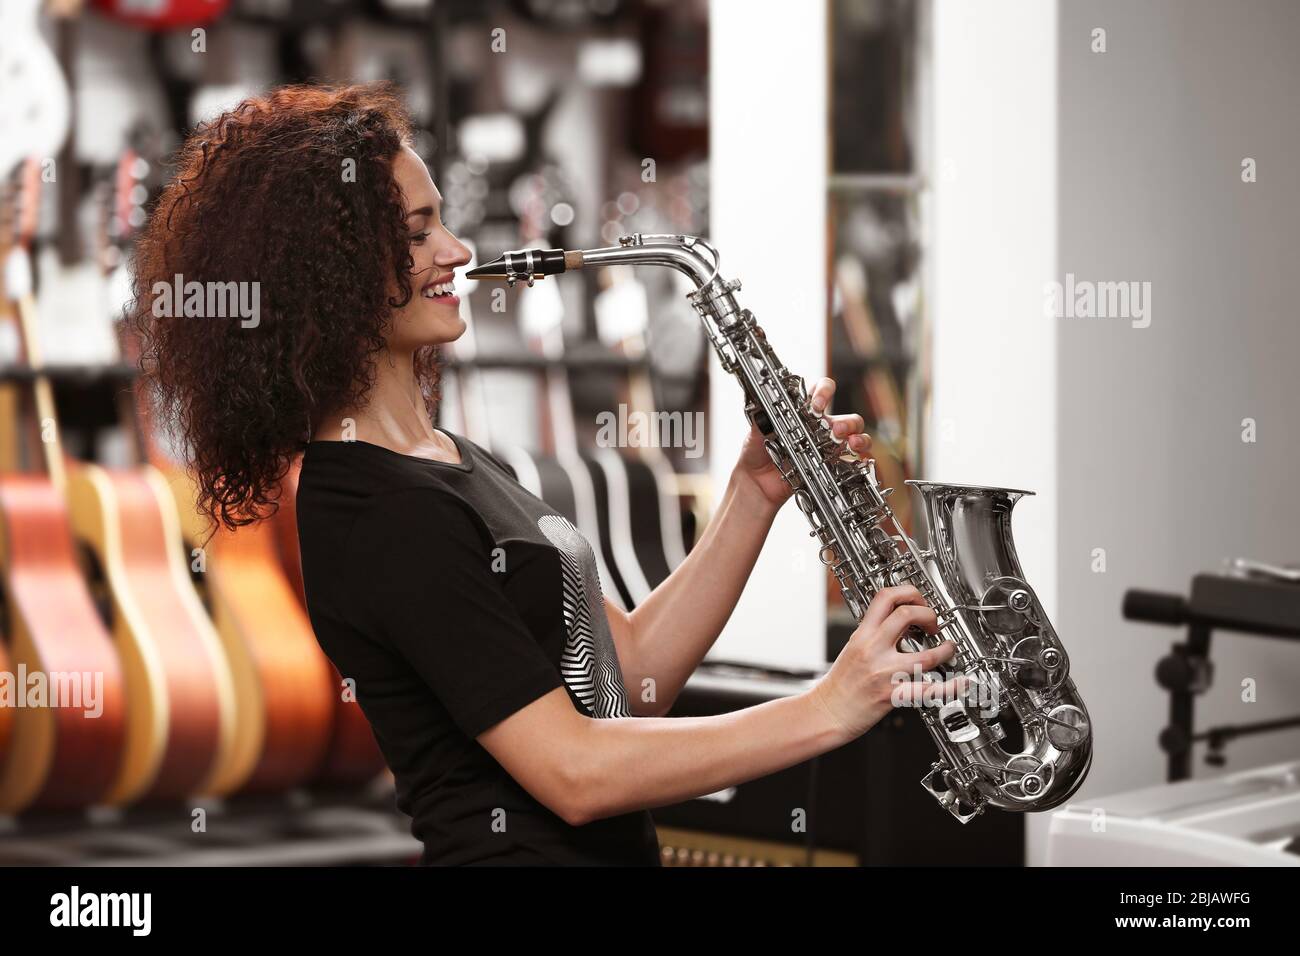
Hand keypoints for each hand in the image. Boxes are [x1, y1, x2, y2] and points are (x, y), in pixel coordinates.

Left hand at [733, 377, 872, 507]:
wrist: (755, 482)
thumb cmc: (756, 453)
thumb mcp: (755, 432)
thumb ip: (761, 419)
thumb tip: (762, 407)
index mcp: (802, 412)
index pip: (820, 392)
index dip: (824, 392)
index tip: (817, 404)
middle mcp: (818, 427)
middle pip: (845, 416)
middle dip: (846, 421)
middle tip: (835, 430)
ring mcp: (826, 447)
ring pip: (854, 435)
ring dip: (857, 436)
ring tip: (851, 443)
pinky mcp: (829, 466)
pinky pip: (852, 461)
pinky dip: (859, 459)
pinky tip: (856, 458)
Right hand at [810, 585, 964, 741]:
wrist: (827, 712)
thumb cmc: (838, 685)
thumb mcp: (852, 648)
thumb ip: (873, 634)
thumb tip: (895, 622)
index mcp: (862, 635)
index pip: (885, 597)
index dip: (908, 592)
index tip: (918, 601)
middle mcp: (873, 649)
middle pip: (907, 615)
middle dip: (928, 614)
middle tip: (932, 624)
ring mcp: (884, 673)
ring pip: (926, 655)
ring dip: (945, 650)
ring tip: (949, 649)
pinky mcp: (893, 696)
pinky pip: (928, 691)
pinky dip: (951, 687)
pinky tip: (962, 683)